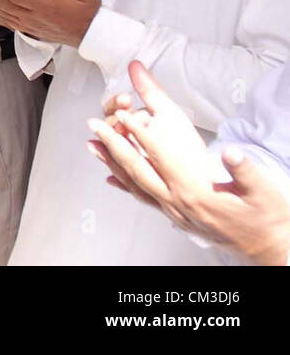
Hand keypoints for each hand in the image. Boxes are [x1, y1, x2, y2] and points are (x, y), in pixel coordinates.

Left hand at [88, 61, 289, 265]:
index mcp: (196, 192)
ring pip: (134, 184)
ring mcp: (174, 211)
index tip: (124, 115)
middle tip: (94, 124)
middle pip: (138, 169)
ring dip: (111, 163)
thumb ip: (245, 171)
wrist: (269, 247)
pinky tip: (110, 178)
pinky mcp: (176, 216)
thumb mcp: (262, 191)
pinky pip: (143, 199)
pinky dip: (124, 187)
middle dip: (113, 144)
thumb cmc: (266, 217)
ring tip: (91, 145)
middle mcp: (178, 203)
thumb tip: (231, 152)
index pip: (161, 158)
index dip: (141, 134)